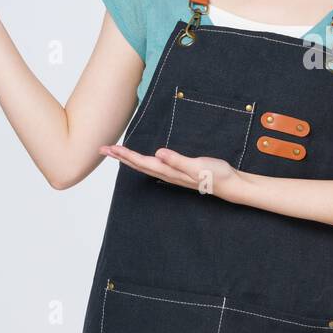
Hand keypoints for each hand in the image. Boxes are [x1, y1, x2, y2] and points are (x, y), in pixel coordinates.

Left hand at [101, 145, 246, 200]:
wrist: (230, 185)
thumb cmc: (215, 174)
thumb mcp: (197, 166)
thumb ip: (177, 160)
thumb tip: (158, 153)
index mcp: (169, 171)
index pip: (142, 161)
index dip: (125, 154)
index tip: (110, 147)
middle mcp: (168, 174)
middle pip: (138, 165)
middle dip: (120, 157)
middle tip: (103, 149)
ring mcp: (172, 174)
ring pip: (145, 166)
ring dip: (129, 159)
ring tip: (116, 153)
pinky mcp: (178, 172)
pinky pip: (154, 167)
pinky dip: (142, 162)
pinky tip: (142, 161)